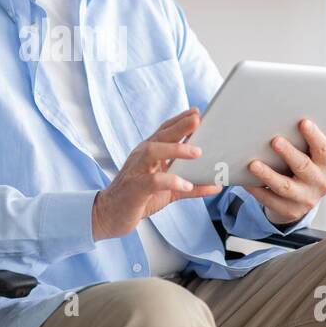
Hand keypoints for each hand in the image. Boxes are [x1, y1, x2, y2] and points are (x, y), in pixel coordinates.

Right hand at [91, 107, 222, 240]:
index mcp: (148, 154)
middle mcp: (141, 158)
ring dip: (176, 150)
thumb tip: (216, 185)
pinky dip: (171, 181)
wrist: (109, 215)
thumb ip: (191, 186)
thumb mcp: (167, 191)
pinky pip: (153, 181)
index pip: (164, 131)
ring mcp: (137, 171)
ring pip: (154, 151)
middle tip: (198, 118)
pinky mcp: (135, 188)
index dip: (180, 120)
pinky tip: (186, 185)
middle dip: (180, 126)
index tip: (197, 111)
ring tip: (197, 152)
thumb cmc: (137, 199)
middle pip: (161, 136)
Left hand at [245, 118, 325, 225]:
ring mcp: (306, 200)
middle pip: (303, 167)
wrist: (303, 199)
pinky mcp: (290, 211)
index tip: (302, 122)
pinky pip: (270, 200)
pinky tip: (246, 181)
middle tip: (274, 140)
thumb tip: (281, 120)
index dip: (313, 136)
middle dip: (289, 153)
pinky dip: (257, 190)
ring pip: (284, 186)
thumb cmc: (304, 167)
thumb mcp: (311, 157)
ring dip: (268, 174)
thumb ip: (304, 143)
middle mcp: (321, 183)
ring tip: (253, 164)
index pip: (323, 149)